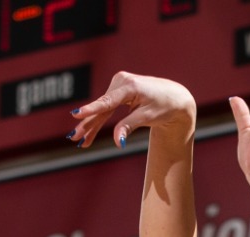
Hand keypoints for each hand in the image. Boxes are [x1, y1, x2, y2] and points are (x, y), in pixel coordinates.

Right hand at [70, 71, 195, 148]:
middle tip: (75, 138)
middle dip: (88, 124)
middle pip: (101, 107)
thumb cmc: (165, 106)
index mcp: (130, 86)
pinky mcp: (118, 90)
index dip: (91, 109)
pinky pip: (106, 107)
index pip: (107, 101)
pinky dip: (99, 119)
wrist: (174, 97)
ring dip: (91, 125)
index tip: (76, 114)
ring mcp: (119, 84)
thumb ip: (129, 127)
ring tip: (80, 141)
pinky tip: (88, 132)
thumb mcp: (148, 117)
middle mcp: (122, 81)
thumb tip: (117, 142)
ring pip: (102, 108)